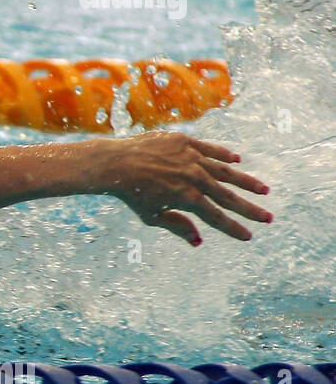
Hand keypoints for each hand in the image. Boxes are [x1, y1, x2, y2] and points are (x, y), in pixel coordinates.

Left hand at [89, 132, 271, 244]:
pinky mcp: (184, 142)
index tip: (248, 236)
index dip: (234, 228)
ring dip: (245, 181)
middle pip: (228, 196)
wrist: (115, 164)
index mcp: (187, 199)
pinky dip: (223, 154)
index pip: (217, 217)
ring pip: (225, 171)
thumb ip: (177, 226)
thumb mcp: (152, 216)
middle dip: (250, 209)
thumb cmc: (131, 193)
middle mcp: (194, 178)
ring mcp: (190, 158)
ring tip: (263, 190)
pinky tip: (236, 160)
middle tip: (268, 217)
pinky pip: (209, 149)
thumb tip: (198, 241)